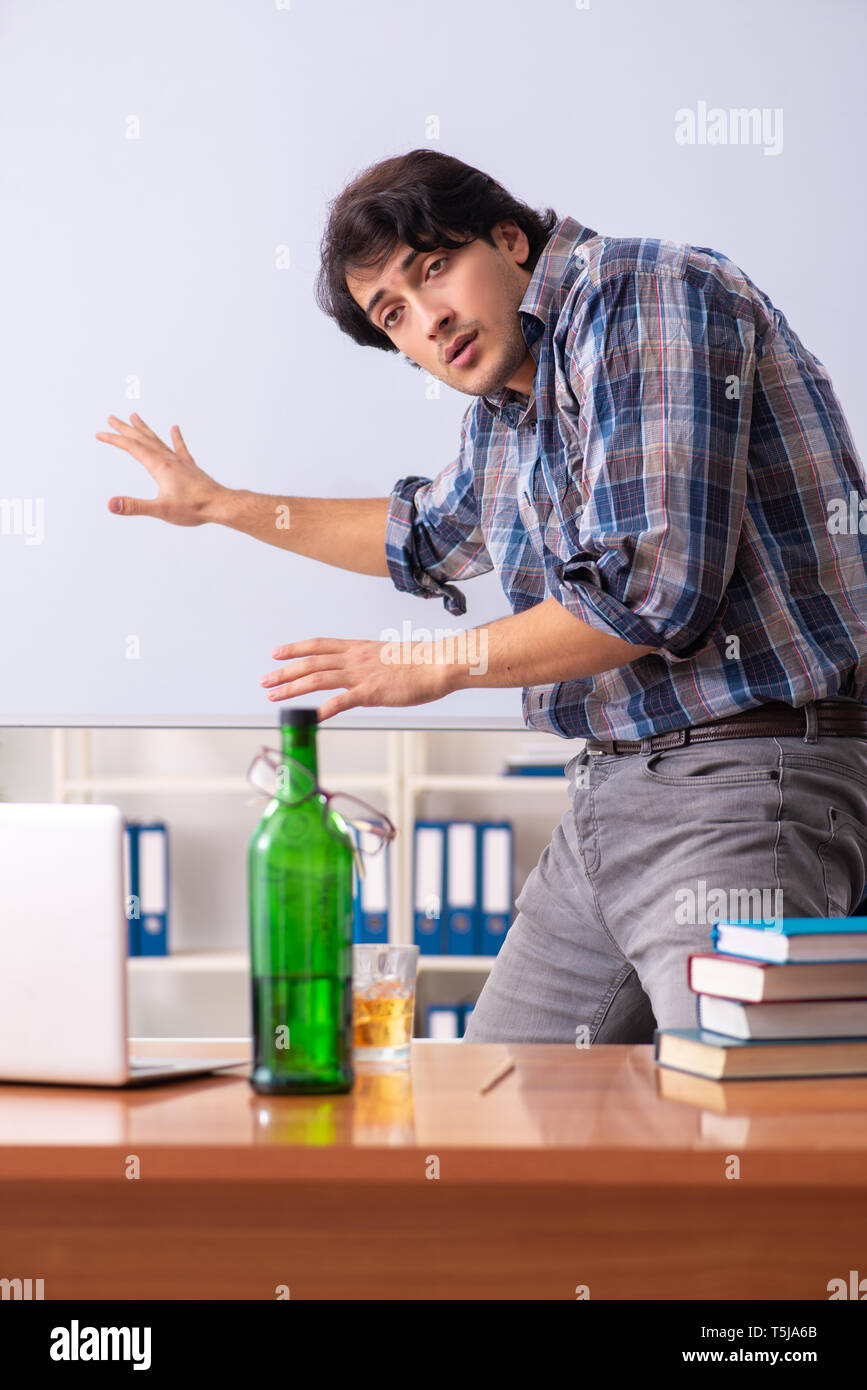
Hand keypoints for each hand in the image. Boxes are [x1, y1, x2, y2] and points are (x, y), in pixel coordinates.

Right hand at [95, 413, 228, 525]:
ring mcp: (180, 462)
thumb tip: (111, 504)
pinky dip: (175, 437)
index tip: (100, 433)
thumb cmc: (193, 508)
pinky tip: (175, 428)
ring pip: (158, 441)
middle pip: (142, 439)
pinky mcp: (190, 467)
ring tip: (135, 416)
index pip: (132, 448)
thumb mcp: (160, 509)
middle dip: (125, 429)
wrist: (220, 505)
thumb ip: (134, 506)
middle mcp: (168, 459)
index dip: (114, 440)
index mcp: (159, 466)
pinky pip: (180, 448)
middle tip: (111, 418)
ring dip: (144, 429)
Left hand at [259, 636, 454, 721]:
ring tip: (273, 696)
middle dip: (284, 671)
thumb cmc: (418, 664)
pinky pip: (340, 702)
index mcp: (358, 648)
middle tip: (264, 680)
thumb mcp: (387, 657)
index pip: (318, 645)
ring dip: (292, 688)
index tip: (276, 653)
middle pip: (310, 662)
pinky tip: (310, 718)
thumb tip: (361, 671)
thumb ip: (369, 664)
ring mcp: (360, 675)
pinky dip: (322, 711)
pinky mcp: (369, 693)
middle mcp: (354, 659)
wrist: (437, 665)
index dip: (295, 649)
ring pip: (317, 679)